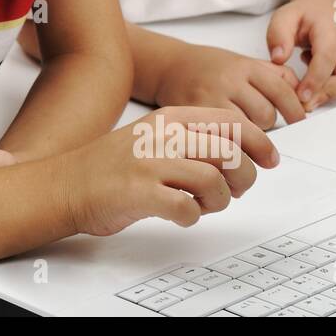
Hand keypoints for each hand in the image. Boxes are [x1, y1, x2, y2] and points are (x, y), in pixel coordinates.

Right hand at [66, 106, 279, 237]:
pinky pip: (186, 208)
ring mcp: (149, 163)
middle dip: (243, 178)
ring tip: (203, 205)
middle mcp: (162, 136)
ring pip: (214, 181)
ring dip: (218, 201)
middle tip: (233, 191)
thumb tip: (242, 154)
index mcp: (168, 119)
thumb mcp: (153, 137)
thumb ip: (192, 140)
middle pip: (229, 152)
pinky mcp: (139, 193)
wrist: (65, 185)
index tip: (270, 159)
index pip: (230, 122)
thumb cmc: (112, 167)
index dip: (259, 142)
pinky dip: (191, 216)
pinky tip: (180, 214)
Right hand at [156, 42, 305, 128]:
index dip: (295, 110)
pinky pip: (221, 140)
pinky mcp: (192, 117)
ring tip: (239, 135)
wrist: (167, 67)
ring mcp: (208, 100)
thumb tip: (302, 98)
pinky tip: (224, 143)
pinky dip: (227, 146)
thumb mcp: (242, 62)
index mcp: (243, 66)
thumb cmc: (207, 67)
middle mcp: (226, 81)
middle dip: (267, 125)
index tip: (299, 121)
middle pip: (265, 116)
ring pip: (244, 132)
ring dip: (247, 139)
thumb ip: (273, 77)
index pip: (280, 90)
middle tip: (258, 127)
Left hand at [266, 0, 335, 109]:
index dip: (315, 79)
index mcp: (331, 25)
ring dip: (330, 90)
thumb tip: (278, 59)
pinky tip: (324, 75)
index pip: (328, 55)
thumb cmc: (307, 16)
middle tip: (305, 102)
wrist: (332, 7)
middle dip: (327, 93)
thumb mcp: (285, 17)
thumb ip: (277, 35)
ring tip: (311, 79)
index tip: (301, 96)